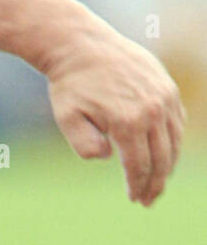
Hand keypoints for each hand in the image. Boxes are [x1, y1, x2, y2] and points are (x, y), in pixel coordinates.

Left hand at [45, 28, 184, 206]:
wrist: (81, 45)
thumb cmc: (71, 85)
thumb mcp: (67, 119)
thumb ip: (84, 145)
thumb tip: (108, 157)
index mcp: (127, 121)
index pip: (138, 165)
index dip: (137, 185)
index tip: (134, 199)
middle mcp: (151, 108)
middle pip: (161, 157)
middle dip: (155, 182)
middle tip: (148, 200)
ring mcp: (163, 95)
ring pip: (173, 140)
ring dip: (168, 165)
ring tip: (159, 182)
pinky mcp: (166, 86)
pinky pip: (177, 120)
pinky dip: (173, 140)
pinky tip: (165, 154)